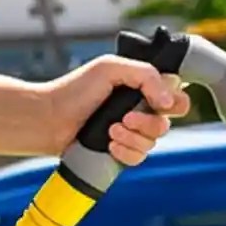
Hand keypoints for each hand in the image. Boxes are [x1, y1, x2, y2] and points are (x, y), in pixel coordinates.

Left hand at [42, 55, 192, 164]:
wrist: (48, 119)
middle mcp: (140, 111)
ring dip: (132, 137)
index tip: (158, 102)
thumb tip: (168, 101)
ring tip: (110, 131)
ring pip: (153, 142)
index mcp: (143, 89)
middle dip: (149, 123)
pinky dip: (126, 152)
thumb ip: (147, 75)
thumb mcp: (111, 68)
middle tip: (125, 117)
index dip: (174, 102)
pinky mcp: (121, 152)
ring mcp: (131, 133)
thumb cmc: (74, 90)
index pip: (178, 97)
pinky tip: (110, 145)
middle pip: (167, 123)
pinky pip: (139, 157)